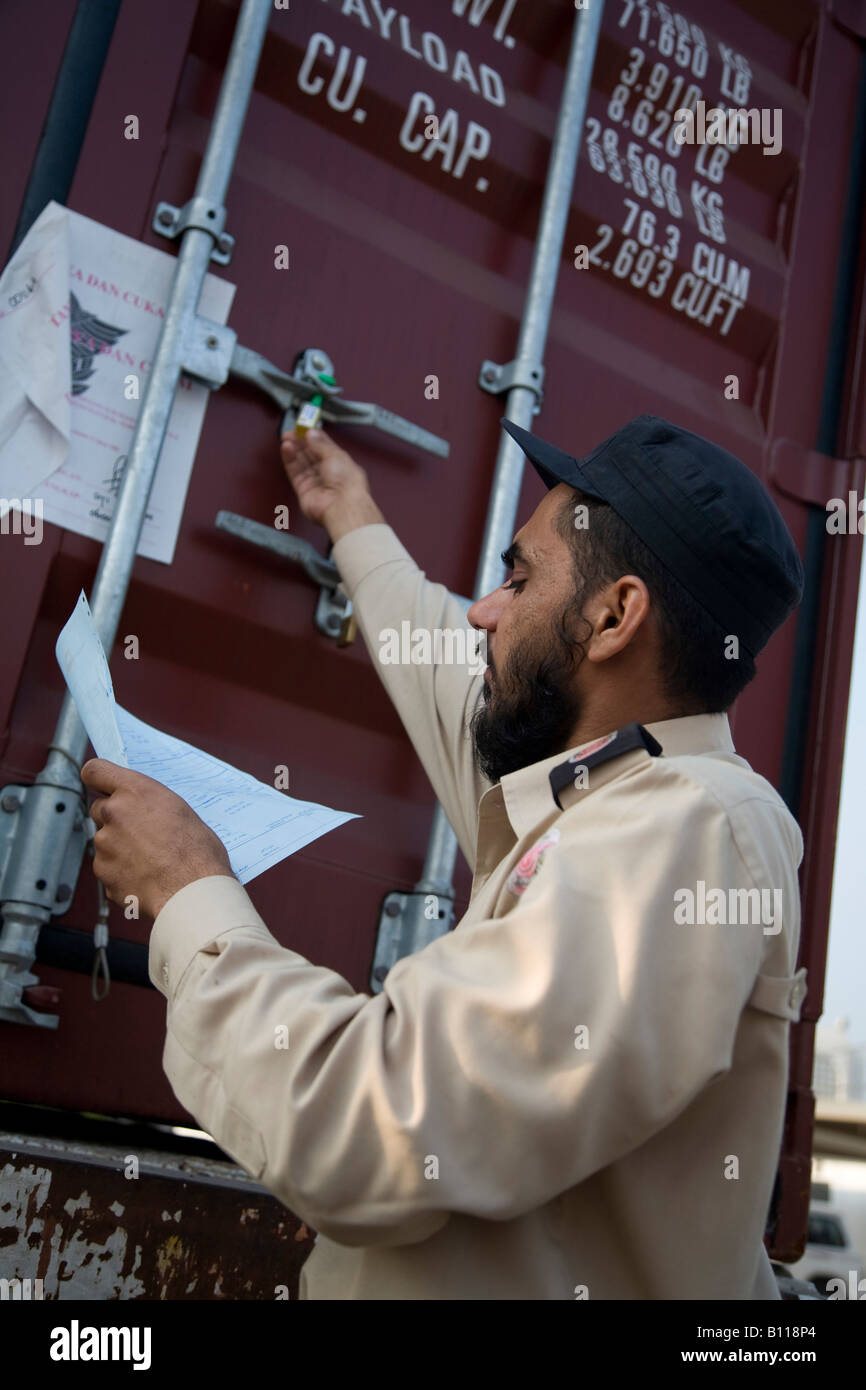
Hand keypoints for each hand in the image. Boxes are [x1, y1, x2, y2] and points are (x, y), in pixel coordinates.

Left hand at [81, 759, 234, 919]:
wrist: (192, 893)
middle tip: (141, 832)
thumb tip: (142, 808)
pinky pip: (108, 868)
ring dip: (120, 848)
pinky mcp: (102, 872)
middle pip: (100, 809)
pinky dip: (121, 872)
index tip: (102, 786)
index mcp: (135, 792)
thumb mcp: (180, 811)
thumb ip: (150, 804)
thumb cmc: (197, 852)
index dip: (98, 779)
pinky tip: (145, 877)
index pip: (95, 771)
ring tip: (151, 861)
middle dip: (115, 818)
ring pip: (105, 841)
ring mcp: (104, 845)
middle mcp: (114, 813)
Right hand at [280, 427, 383, 541]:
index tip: (304, 427)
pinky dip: (290, 460)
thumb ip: (320, 444)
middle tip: (292, 431)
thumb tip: (311, 434)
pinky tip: (286, 449)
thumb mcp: (335, 455)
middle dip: (301, 442)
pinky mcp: (305, 491)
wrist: (342, 506)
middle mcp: (329, 473)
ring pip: (302, 463)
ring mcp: (316, 482)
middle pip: (311, 454)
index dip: (314, 436)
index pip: (325, 446)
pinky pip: (295, 473)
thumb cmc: (347, 484)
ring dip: (294, 449)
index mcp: (341, 463)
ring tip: (287, 438)